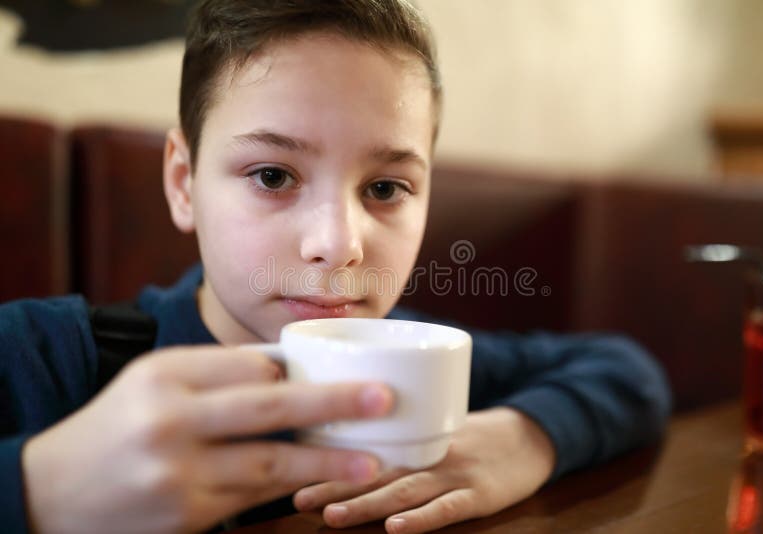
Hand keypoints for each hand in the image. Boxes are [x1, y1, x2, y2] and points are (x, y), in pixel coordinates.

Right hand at [22, 346, 392, 533]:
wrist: (51, 493)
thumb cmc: (117, 425)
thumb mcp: (154, 381)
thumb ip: (215, 371)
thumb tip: (288, 369)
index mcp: (167, 375)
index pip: (249, 365)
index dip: (297, 371)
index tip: (340, 371)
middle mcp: (172, 420)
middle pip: (268, 407)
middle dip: (333, 403)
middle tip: (382, 399)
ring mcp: (178, 473)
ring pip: (269, 464)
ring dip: (326, 463)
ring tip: (372, 462)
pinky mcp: (185, 515)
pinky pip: (251, 499)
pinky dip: (291, 490)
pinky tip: (321, 487)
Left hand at [293, 407, 555, 533]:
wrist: (531, 434)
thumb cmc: (476, 440)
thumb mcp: (436, 435)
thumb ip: (401, 447)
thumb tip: (351, 457)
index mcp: (414, 445)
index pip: (365, 454)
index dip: (328, 465)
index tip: (291, 472)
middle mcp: (428, 458)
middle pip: (376, 473)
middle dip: (335, 487)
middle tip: (297, 497)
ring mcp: (454, 475)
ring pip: (404, 490)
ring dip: (366, 504)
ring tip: (331, 516)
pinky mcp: (479, 494)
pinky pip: (447, 508)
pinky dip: (422, 519)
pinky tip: (398, 528)